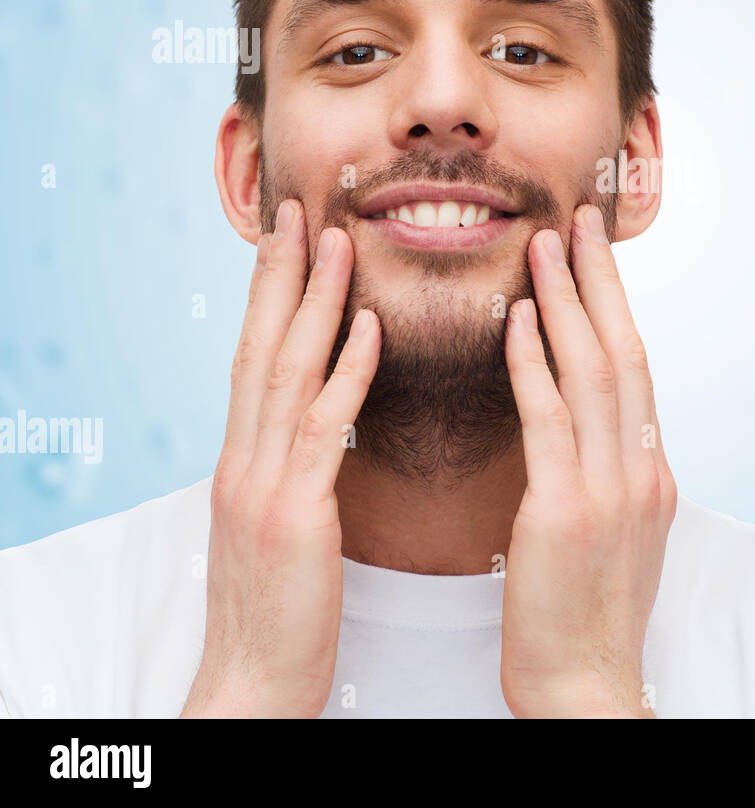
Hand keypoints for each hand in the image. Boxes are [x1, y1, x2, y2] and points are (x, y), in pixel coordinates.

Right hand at [181, 200, 380, 717]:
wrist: (254, 687)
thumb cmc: (282, 610)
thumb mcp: (281, 526)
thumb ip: (295, 468)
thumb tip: (321, 425)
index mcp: (244, 461)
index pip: (256, 357)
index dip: (272, 294)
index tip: (291, 238)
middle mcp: (243, 459)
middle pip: (261, 345)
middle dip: (282, 274)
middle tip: (302, 209)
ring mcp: (261, 484)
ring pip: (287, 370)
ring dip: (315, 300)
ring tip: (337, 239)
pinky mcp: (292, 517)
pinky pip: (323, 429)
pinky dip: (346, 371)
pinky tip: (370, 327)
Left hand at [500, 203, 675, 717]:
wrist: (586, 686)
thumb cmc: (586, 614)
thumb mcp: (616, 532)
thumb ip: (612, 472)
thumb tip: (599, 428)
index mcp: (652, 471)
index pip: (636, 369)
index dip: (614, 307)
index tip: (594, 257)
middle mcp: (643, 468)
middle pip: (626, 350)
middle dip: (601, 280)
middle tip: (581, 220)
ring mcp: (612, 488)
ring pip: (595, 371)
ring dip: (568, 301)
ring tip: (546, 244)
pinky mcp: (566, 511)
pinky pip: (550, 419)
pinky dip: (534, 363)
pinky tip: (514, 320)